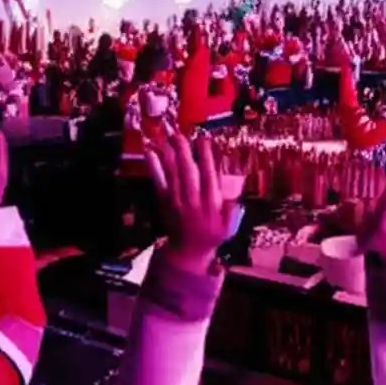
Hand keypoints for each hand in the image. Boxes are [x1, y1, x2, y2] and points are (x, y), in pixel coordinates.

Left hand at [146, 133, 234, 273]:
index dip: (206, 156)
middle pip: (188, 171)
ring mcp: (177, 201)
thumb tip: (235, 188)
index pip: (210, 175)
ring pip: (172, 173)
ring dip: (169, 153)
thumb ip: (232, 206)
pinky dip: (154, 166)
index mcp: (211, 203)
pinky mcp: (164, 202)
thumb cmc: (211, 235)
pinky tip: (150, 152)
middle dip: (184, 150)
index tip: (204, 139)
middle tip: (180, 132)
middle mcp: (193, 200)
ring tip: (168, 135)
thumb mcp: (229, 224)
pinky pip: (158, 181)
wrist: (188, 251)